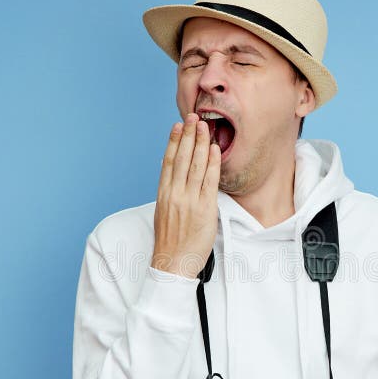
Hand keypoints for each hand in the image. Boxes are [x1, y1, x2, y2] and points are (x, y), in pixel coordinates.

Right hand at [152, 113, 221, 278]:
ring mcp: (190, 200)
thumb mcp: (163, 212)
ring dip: (201, 143)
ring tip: (205, 126)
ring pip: (195, 165)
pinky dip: (212, 163)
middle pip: (182, 158)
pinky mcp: (204, 209)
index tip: (177, 126)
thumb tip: (172, 175)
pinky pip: (209, 181)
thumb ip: (169, 192)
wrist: (173, 262)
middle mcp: (175, 194)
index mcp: (164, 194)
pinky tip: (214, 150)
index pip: (168, 161)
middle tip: (194, 116)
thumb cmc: (170, 241)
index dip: (173, 141)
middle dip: (189, 135)